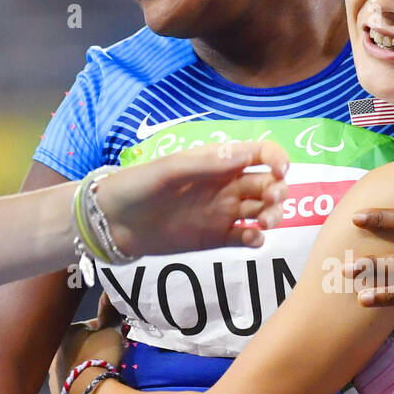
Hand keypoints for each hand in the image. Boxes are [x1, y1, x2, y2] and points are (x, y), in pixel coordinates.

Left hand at [48, 292, 125, 393]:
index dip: (104, 331)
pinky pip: (72, 389)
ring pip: (73, 369)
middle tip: (110, 357)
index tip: (115, 338)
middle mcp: (52, 353)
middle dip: (91, 350)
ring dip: (85, 369)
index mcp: (64, 332)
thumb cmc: (100, 357)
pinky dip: (81, 388)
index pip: (88, 326)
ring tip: (102, 376)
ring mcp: (52, 378)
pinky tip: (93, 391)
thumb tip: (106, 292)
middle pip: (78, 348)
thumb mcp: (111, 331)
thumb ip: (108, 312)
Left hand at [94, 140, 289, 257]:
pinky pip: (245, 237)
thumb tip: (248, 154)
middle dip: (278, 191)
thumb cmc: (137, 185)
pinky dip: (255, 239)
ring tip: (264, 224)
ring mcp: (222, 212)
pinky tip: (251, 239)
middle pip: (267, 184)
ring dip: (272, 215)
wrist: (112, 222)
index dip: (277, 159)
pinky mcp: (216, 238)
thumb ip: (208, 164)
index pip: (259, 154)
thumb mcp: (170, 170)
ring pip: (262, 211)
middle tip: (271, 202)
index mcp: (218, 161)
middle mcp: (226, 185)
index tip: (281, 172)